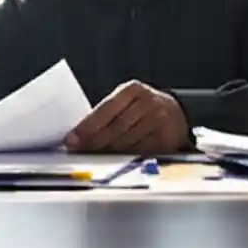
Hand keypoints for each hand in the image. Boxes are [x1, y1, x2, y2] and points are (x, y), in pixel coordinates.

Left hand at [65, 81, 188, 154]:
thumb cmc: (141, 107)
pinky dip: (124, 157)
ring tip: (93, 154)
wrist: (175, 112)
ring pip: (126, 142)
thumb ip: (106, 113)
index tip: (72, 138)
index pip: (106, 109)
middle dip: (94, 141)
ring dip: (107, 151)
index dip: (87, 126)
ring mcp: (159, 121)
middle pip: (115, 127)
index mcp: (133, 89)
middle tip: (79, 150)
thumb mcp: (126, 100)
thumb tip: (79, 134)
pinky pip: (139, 152)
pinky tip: (114, 158)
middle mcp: (148, 103)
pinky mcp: (165, 139)